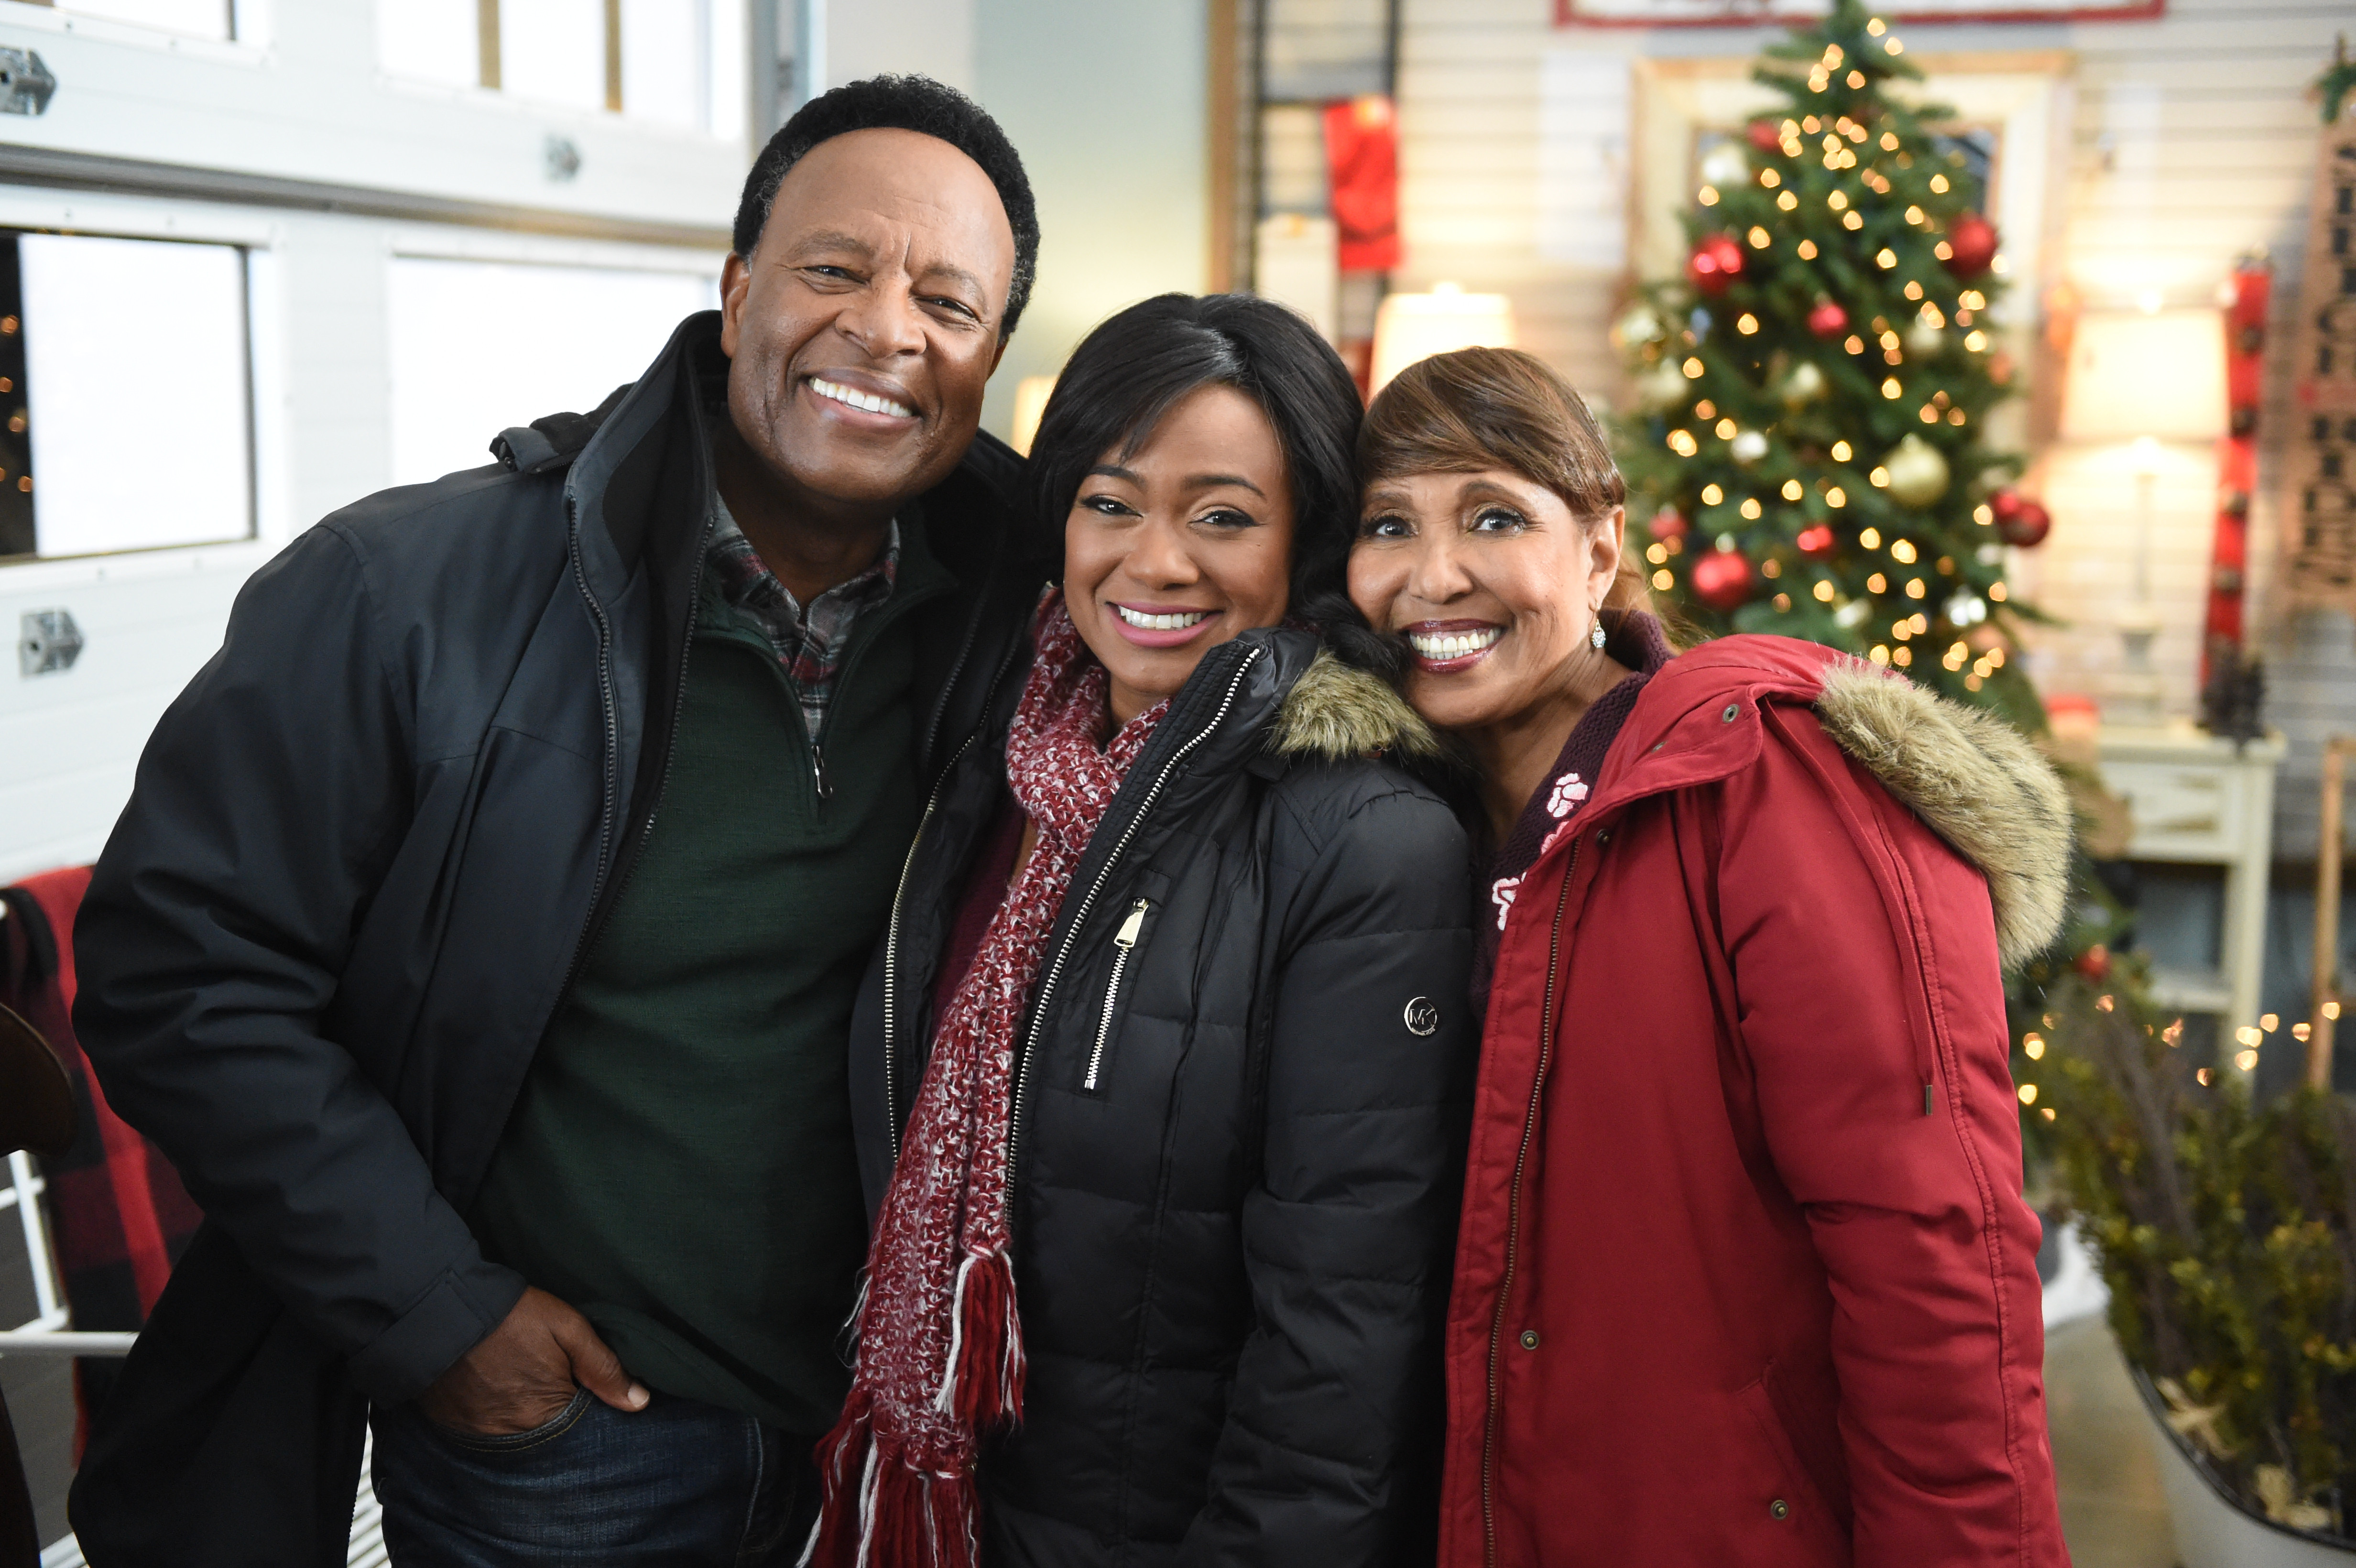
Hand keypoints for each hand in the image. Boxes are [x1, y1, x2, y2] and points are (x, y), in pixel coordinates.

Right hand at [415, 1286, 648, 1435]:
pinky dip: (493, 1412)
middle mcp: (512, 1434)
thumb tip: (639, 1402)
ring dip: (522, 1413)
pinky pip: (483, 1428)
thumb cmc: (511, 1315)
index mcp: (545, 1414)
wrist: (442, 1307)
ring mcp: (479, 1432)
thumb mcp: (567, 1328)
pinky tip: (495, 1385)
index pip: (580, 1428)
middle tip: (544, 1375)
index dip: (584, 1404)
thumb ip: (603, 1366)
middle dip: (554, 1410)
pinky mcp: (453, 1424)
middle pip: (547, 1433)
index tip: (579, 1383)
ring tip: (519, 1378)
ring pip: (515, 1433)